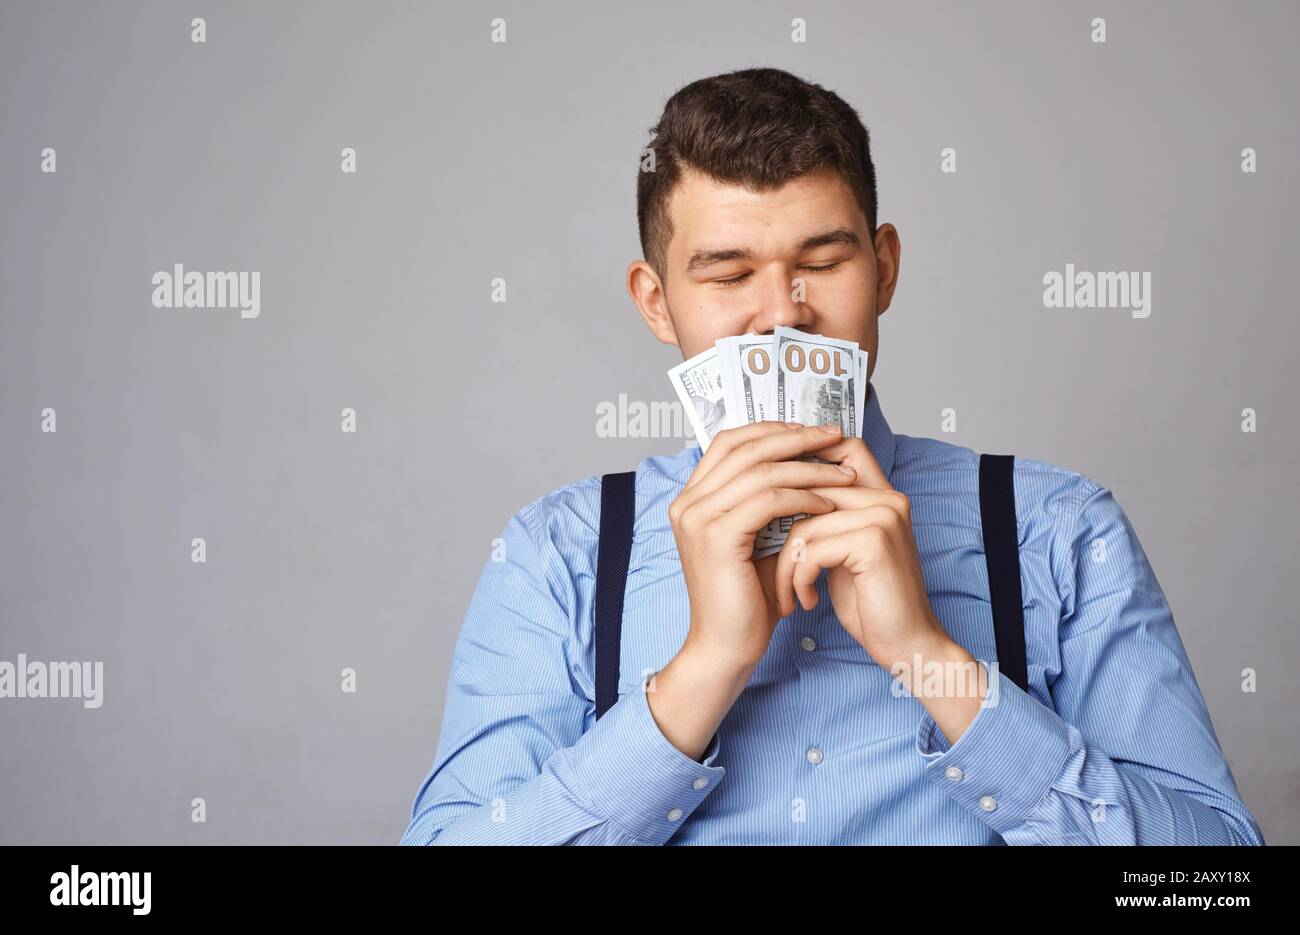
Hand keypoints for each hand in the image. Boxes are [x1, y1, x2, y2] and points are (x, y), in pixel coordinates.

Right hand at [668, 421, 859, 669]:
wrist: (727, 645)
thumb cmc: (747, 596)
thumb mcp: (756, 536)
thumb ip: (766, 500)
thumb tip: (802, 461)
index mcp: (692, 497)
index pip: (730, 441)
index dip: (772, 429)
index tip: (812, 431)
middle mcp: (687, 502)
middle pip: (747, 448)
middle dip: (797, 438)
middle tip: (835, 437)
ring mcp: (698, 518)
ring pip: (762, 471)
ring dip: (809, 468)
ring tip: (844, 475)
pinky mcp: (717, 536)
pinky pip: (769, 500)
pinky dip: (803, 497)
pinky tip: (828, 504)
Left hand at [773, 434, 952, 669]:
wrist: (906, 645)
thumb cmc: (870, 602)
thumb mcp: (841, 552)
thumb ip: (824, 519)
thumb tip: (776, 494)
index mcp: (882, 496)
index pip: (843, 447)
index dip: (803, 456)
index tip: (769, 486)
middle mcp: (887, 498)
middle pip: (808, 491)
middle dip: (777, 528)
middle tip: (761, 557)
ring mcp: (883, 517)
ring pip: (804, 525)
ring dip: (784, 566)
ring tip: (789, 593)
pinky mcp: (873, 542)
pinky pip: (811, 550)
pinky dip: (798, 579)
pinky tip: (806, 601)